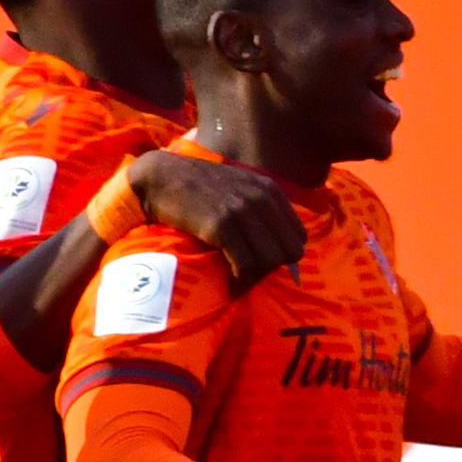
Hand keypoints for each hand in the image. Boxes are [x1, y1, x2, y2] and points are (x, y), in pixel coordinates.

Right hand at [127, 150, 305, 290]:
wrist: (163, 177)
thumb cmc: (199, 187)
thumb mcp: (239, 186)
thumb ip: (261, 208)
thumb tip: (278, 247)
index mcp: (270, 191)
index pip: (299, 237)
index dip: (283, 253)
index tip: (263, 260)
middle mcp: (261, 200)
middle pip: (290, 253)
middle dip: (273, 268)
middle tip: (251, 273)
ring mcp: (242, 212)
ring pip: (270, 261)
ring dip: (256, 277)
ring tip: (239, 280)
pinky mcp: (221, 226)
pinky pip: (245, 266)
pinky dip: (239, 281)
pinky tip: (229, 283)